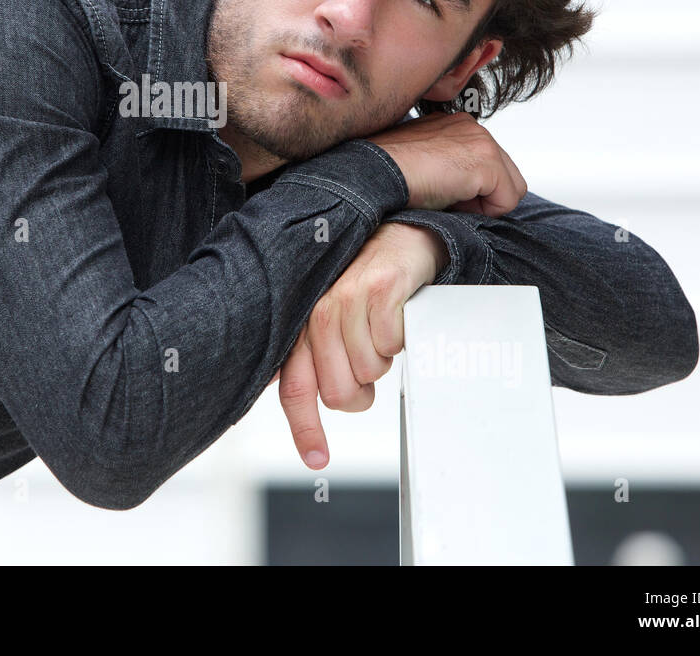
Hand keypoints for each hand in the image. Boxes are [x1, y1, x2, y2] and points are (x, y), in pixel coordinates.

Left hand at [269, 221, 448, 468]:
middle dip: (363, 389)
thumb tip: (299, 399)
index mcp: (302, 327)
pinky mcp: (379, 288)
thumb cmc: (368, 284)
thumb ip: (315, 358)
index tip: (317, 460)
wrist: (403, 239)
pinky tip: (397, 314)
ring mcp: (346, 298)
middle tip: (371, 361)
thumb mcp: (335, 320)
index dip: (306, 430)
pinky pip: (393, 344)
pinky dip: (403, 338)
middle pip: (340, 393)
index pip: (295, 390)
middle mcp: (318, 313)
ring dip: (385, 359)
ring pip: (370, 372)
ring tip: (382, 329)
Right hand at [365, 111, 526, 215]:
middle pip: (505, 175)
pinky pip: (506, 201)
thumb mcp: (420, 162)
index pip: (486, 162)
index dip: (469, 187)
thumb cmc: (386, 171)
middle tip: (446, 198)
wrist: (374, 172)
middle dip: (481, 195)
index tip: (442, 190)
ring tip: (448, 200)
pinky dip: (484, 212)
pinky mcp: (487, 164)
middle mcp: (471, 127)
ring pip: (511, 189)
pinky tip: (453, 202)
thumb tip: (459, 189)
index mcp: (454, 124)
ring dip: (483, 204)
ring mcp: (482, 143)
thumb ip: (445, 166)